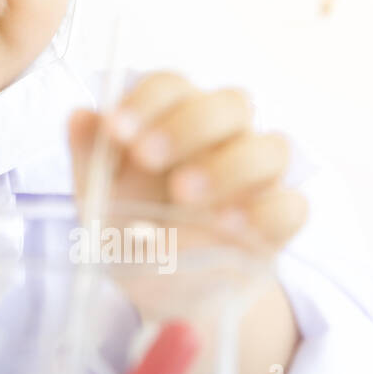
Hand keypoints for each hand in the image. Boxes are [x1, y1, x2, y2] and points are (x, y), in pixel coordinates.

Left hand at [66, 72, 307, 249]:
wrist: (164, 288)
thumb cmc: (130, 225)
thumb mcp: (98, 194)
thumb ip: (90, 154)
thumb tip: (79, 115)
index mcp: (176, 118)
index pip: (173, 85)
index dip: (146, 100)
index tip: (116, 131)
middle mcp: (225, 137)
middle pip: (230, 103)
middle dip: (188, 124)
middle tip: (147, 157)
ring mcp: (258, 178)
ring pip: (272, 146)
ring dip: (229, 165)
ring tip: (183, 195)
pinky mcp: (279, 221)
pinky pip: (292, 205)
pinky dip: (265, 211)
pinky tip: (227, 226)